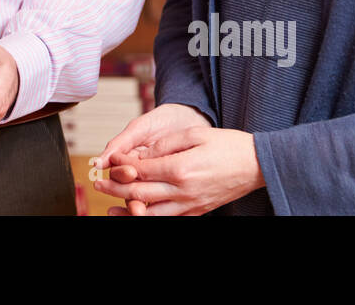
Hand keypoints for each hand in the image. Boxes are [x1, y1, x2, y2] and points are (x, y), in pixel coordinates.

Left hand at [94, 124, 264, 215]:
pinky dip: (151, 218)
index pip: (140, 171)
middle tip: (98, 186)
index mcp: (180, 168)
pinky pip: (170, 220)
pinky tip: (139, 215)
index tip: (109, 162)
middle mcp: (183, 191)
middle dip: (116, 190)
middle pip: (140, 193)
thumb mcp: (195, 134)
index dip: (121, 167)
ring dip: (129, 211)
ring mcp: (191, 205)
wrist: (256, 164)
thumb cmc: (227, 145)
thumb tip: (142, 154)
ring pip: (152, 214)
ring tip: (110, 209)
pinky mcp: (198, 212)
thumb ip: (165, 144)